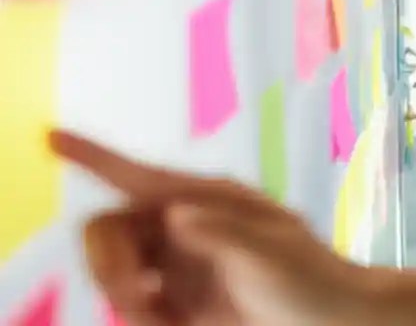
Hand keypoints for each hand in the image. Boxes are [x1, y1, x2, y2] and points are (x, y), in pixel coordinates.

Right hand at [49, 130, 415, 325]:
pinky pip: (134, 305)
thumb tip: (173, 215)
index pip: (138, 175)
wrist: (337, 323)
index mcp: (208, 200)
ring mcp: (181, 262)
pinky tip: (177, 324)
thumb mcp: (270, 256)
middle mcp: (187, 225)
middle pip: (110, 230)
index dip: (92, 156)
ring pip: (115, 270)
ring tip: (164, 320)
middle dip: (109, 265)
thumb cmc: (314, 284)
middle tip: (138, 300)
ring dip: (125, 298)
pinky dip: (142, 318)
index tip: (50, 136)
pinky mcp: (181, 299)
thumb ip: (221, 234)